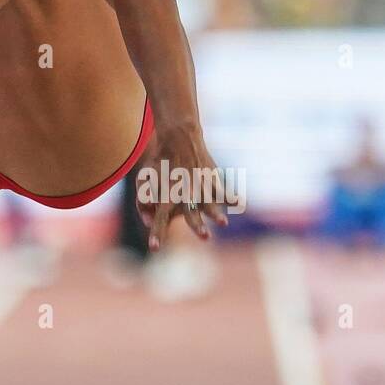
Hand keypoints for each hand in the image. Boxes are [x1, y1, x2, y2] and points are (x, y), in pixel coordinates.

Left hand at [134, 123, 228, 251]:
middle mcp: (184, 190)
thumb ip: (144, 203)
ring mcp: (199, 183)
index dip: (157, 232)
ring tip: (223, 222)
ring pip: (209, 201)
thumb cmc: (160, 163)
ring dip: (216, 212)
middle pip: (191, 211)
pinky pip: (222, 188)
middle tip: (205, 237)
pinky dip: (230, 196)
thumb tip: (147, 222)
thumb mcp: (144, 180)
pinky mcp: (211, 176)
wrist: (178, 137)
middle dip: (197, 224)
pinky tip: (240, 203)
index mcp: (166, 193)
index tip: (154, 248)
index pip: (160, 217)